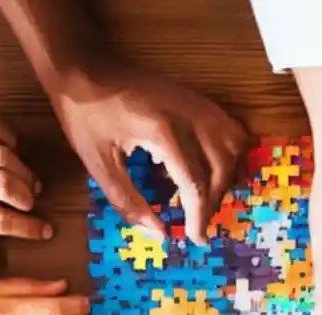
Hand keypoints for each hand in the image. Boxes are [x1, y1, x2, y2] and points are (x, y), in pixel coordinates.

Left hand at [48, 62, 246, 242]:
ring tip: (206, 195)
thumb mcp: (99, 165)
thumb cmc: (86, 117)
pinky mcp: (199, 99)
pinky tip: (209, 168)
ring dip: (226, 176)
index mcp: (162, 131)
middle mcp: (189, 115)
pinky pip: (231, 129)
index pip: (195, 183)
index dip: (199, 215)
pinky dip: (229, 153)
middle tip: (198, 221)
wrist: (86, 70)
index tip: (195, 237)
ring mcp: (199, 103)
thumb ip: (130, 202)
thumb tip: (159, 234)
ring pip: (235, 146)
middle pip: (221, 167)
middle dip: (213, 200)